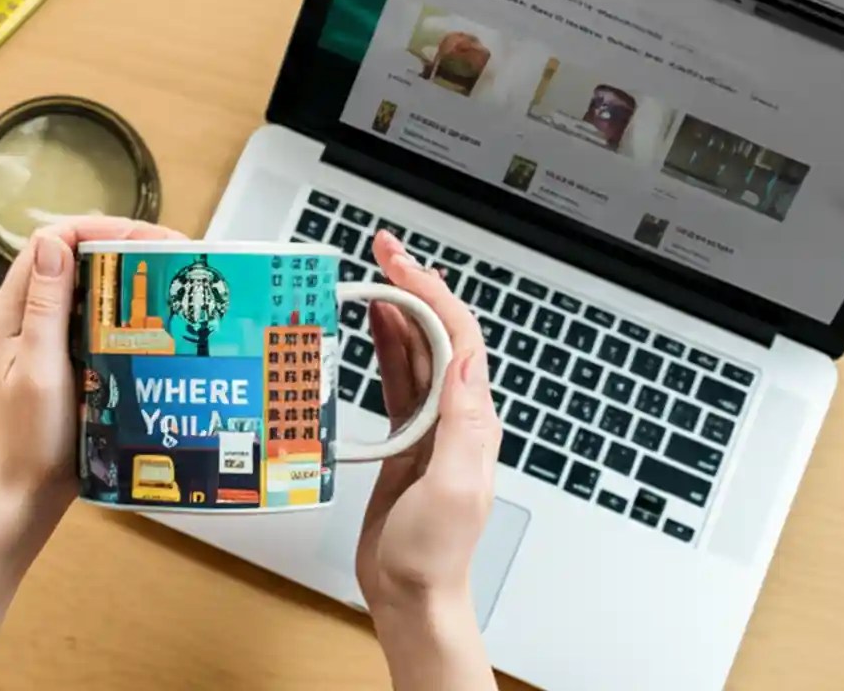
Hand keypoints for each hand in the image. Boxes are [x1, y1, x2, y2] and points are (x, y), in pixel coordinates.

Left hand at [0, 218, 186, 504]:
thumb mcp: (39, 370)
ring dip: (128, 273)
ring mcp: (47, 336)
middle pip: (73, 257)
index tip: (146, 236)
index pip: (51, 242)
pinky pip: (96, 317)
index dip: (98, 229)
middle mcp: (27, 316)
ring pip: (88, 285)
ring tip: (173, 274)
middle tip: (175, 252)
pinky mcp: (67, 357)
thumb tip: (55, 241)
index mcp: (11, 312)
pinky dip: (126, 307)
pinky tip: (157, 314)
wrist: (28, 495)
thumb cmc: (30, 440)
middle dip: (122, 245)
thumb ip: (46, 307)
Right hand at [355, 230, 501, 616]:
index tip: (403, 266)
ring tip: (373, 276)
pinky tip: (370, 327)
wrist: (411, 593)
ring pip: (415, 350)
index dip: (432, 295)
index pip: (459, 339)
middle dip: (414, 286)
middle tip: (384, 251)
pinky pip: (396, 379)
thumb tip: (467, 364)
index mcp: (472, 420)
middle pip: (438, 334)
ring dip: (397, 310)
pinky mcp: (405, 438)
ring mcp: (430, 425)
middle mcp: (456, 415)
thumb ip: (462, 427)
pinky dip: (383, 346)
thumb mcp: (453, 489)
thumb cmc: (432, 554)